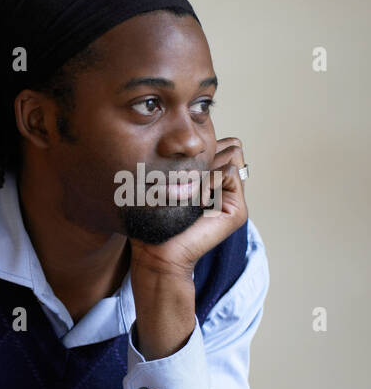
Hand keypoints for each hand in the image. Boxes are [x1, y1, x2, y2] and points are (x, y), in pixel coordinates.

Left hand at [129, 137, 249, 279]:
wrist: (154, 253)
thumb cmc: (150, 219)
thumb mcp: (162, 182)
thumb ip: (179, 162)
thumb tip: (186, 135)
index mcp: (211, 181)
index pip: (221, 143)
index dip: (202, 148)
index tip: (178, 168)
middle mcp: (226, 189)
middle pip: (232, 145)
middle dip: (207, 154)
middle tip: (184, 179)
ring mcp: (234, 199)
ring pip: (232, 154)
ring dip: (205, 167)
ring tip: (187, 191)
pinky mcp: (237, 211)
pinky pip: (228, 173)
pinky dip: (208, 181)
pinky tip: (195, 200)